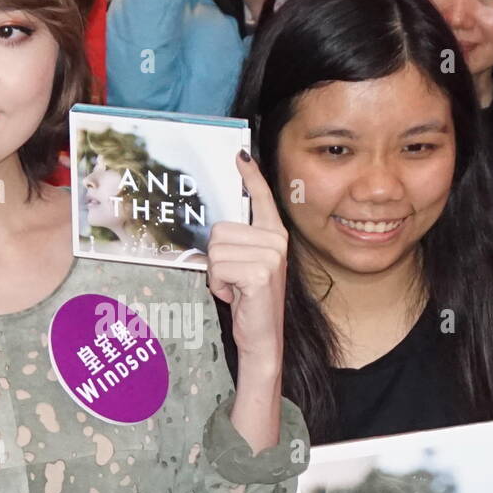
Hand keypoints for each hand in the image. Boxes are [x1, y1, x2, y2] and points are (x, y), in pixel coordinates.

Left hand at [208, 152, 286, 375]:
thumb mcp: (245, 265)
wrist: (262, 338)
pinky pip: (217, 267)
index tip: (240, 155)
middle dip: (217, 257)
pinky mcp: (260, 272)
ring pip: (216, 249)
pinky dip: (218, 285)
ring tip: (236, 288)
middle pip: (220, 229)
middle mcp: (277, 241)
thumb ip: (239, 242)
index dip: (250, 175)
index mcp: (275, 235)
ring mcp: (271, 256)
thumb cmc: (249, 302)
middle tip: (234, 278)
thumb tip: (219, 225)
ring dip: (217, 274)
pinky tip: (235, 295)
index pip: (262, 198)